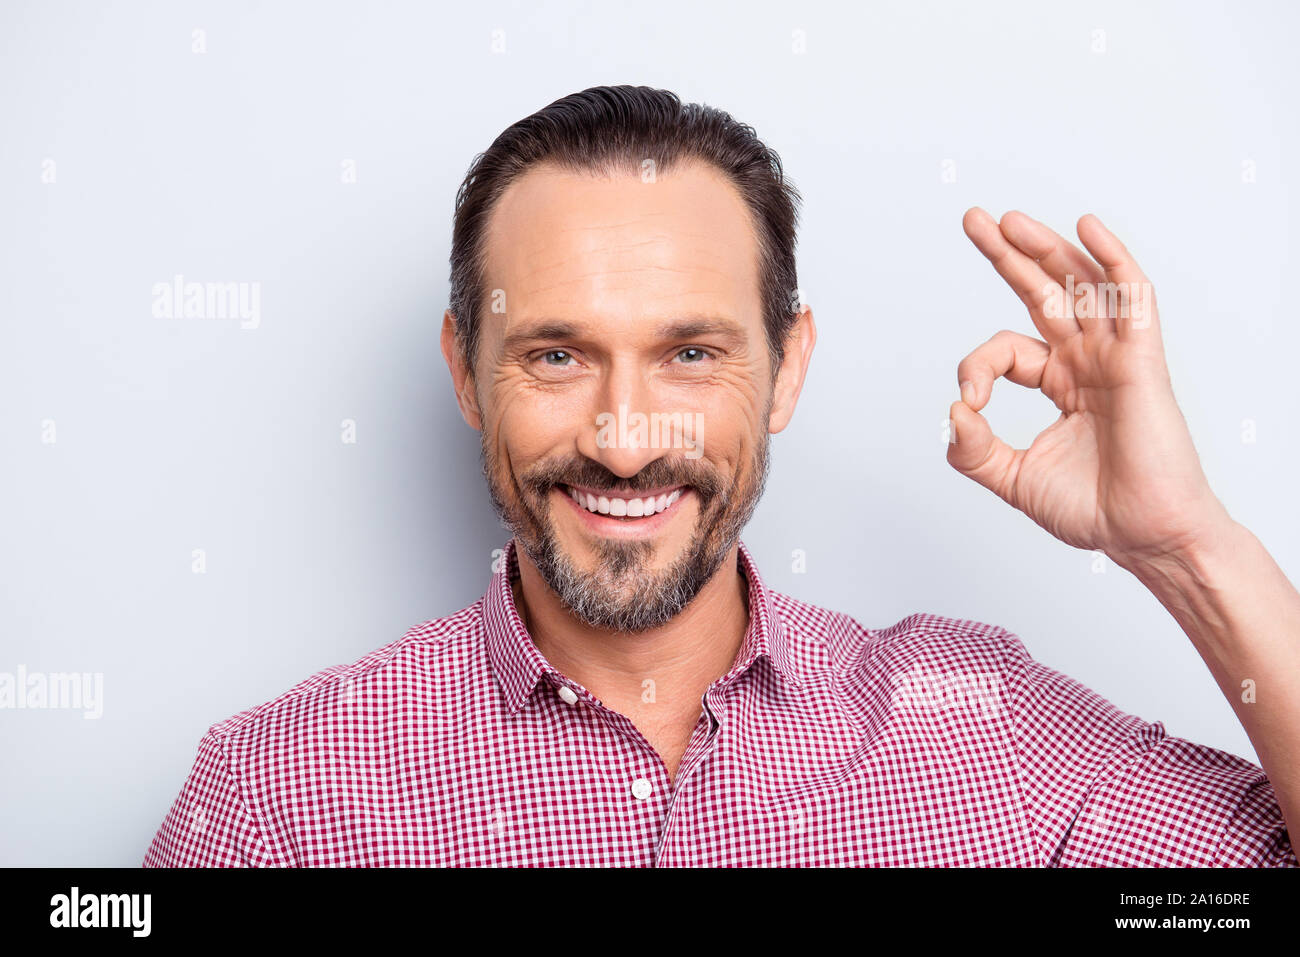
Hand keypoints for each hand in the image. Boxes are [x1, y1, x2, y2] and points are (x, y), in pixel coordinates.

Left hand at [948, 208, 1233, 568]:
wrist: (1143, 536)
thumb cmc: (1093, 510)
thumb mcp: (1012, 479)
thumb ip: (973, 449)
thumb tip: (952, 412)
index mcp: (1060, 384)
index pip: (1006, 350)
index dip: (977, 366)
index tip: (968, 404)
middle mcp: (1087, 362)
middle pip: (1043, 293)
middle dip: (1008, 256)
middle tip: (973, 220)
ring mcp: (1115, 357)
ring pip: (1080, 285)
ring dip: (1046, 248)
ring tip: (1008, 219)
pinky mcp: (1142, 360)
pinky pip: (1131, 297)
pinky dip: (1110, 260)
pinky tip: (1086, 228)